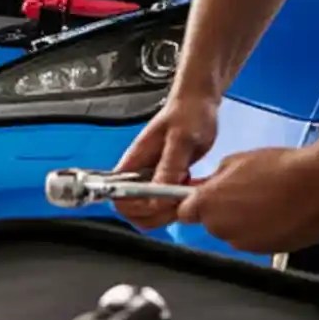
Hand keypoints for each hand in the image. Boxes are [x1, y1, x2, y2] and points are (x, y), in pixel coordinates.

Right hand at [114, 95, 218, 229]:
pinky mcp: (166, 181)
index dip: (136, 207)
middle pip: (132, 212)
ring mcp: (152, 179)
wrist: (199, 104)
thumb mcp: (181, 139)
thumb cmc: (188, 113)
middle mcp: (139, 174)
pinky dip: (178, 207)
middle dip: (154, 216)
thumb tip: (157, 197)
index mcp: (133, 163)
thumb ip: (169, 167)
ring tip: (186, 196)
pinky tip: (191, 192)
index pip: (118, 198)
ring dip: (167, 213)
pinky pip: (165, 205)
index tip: (159, 201)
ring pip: (149, 213)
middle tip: (177, 204)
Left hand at [177, 146, 318, 253]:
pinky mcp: (265, 252)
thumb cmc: (283, 169)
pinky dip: (262, 230)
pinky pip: (255, 241)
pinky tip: (278, 213)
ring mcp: (243, 243)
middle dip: (223, 211)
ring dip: (244, 221)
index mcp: (208, 203)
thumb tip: (211, 184)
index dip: (193, 204)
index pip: (184, 212)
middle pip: (211, 223)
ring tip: (267, 201)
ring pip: (234, 233)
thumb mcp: (238, 160)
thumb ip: (216, 178)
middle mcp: (221, 228)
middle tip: (245, 193)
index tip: (200, 199)